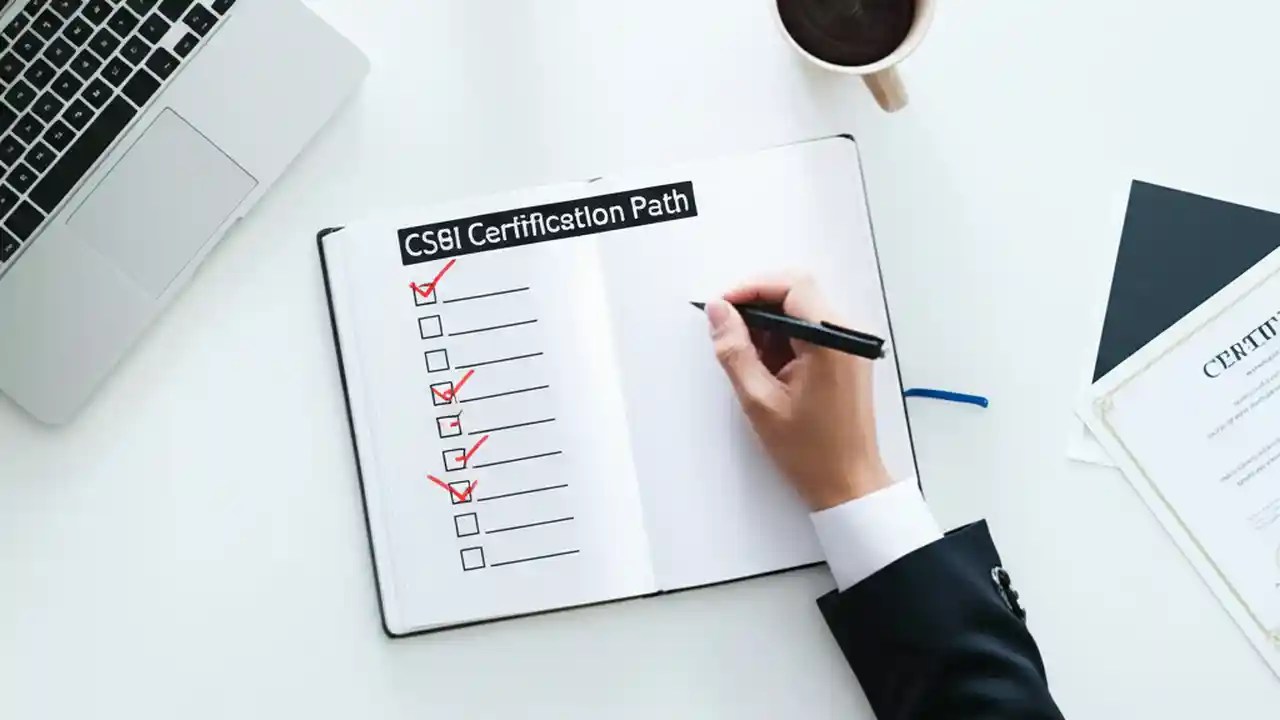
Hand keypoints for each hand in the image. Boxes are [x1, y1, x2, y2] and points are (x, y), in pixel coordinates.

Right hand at [705, 275, 890, 510]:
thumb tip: (718, 311)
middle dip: (757, 307)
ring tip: (748, 362)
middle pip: (796, 293)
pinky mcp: (846, 356)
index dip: (751, 288)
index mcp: (832, 341)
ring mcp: (850, 345)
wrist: (848, 484)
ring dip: (768, 327)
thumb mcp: (760, 401)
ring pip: (800, 311)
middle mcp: (848, 335)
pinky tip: (767, 369)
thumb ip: (735, 351)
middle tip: (727, 334)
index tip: (722, 307)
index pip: (792, 286)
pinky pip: (809, 331)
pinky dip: (783, 341)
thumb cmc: (810, 451)